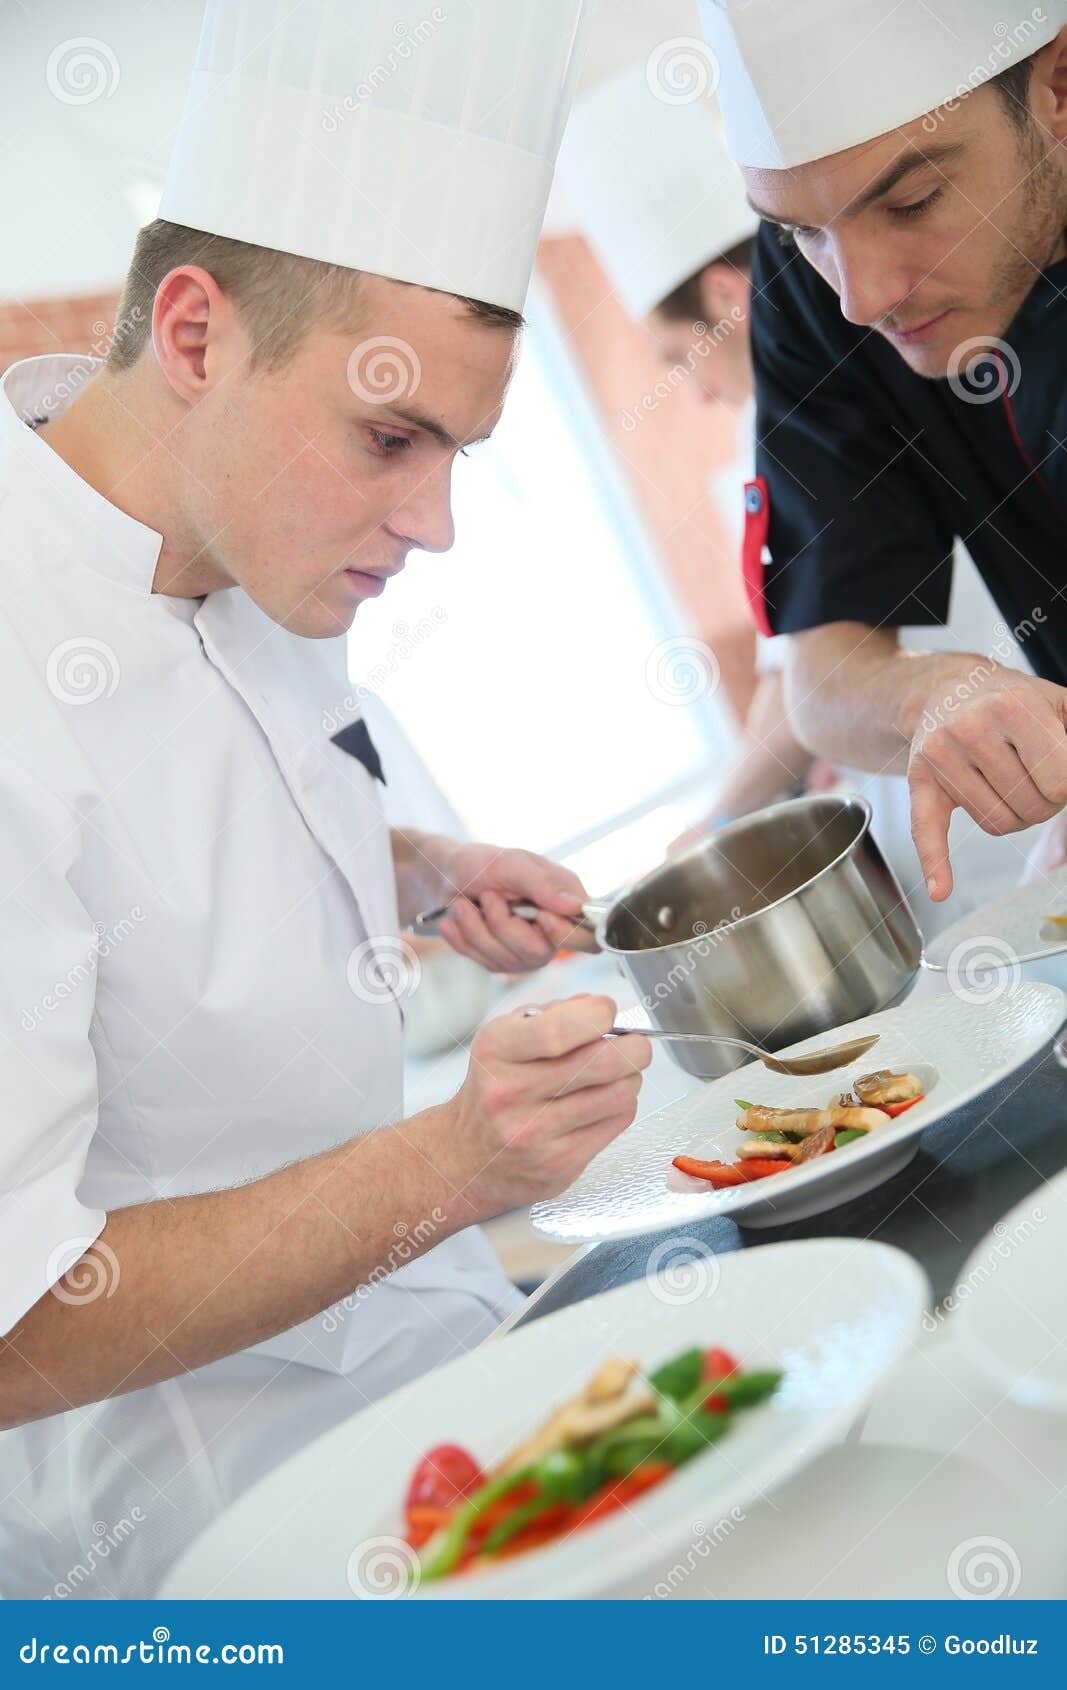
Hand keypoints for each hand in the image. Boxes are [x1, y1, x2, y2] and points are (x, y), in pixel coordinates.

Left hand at [435, 840, 596, 972]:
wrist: (444, 877)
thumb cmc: (481, 864)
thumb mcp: (510, 863)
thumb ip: (543, 884)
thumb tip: (576, 906)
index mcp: (565, 904)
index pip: (588, 938)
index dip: (567, 935)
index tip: (541, 916)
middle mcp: (550, 933)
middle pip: (539, 953)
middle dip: (503, 925)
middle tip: (486, 895)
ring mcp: (524, 951)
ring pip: (506, 960)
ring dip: (476, 928)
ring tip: (462, 904)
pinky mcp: (499, 962)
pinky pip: (483, 962)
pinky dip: (463, 938)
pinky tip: (456, 920)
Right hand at [435, 995, 652, 1212]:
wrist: (469, 1156)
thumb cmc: (494, 1089)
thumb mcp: (504, 1039)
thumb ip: (551, 1014)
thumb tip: (599, 1007)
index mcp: (497, 1052)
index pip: (558, 1029)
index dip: (598, 1014)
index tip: (607, 1011)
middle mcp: (512, 1093)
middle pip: (601, 1063)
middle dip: (634, 1047)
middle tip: (635, 1044)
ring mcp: (536, 1133)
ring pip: (619, 1094)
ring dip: (630, 1078)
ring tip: (617, 1074)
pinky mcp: (560, 1163)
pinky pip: (617, 1123)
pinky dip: (621, 1106)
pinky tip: (603, 1102)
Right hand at [906, 666, 1066, 900]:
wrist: (947, 689)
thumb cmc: (1012, 701)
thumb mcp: (1059, 702)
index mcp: (1012, 706)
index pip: (1059, 782)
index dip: (1066, 787)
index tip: (1059, 771)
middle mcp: (971, 729)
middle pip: (1029, 807)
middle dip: (1043, 802)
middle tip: (1034, 778)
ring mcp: (941, 756)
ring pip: (997, 824)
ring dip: (1013, 817)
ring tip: (1008, 786)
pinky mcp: (919, 781)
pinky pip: (926, 830)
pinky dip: (935, 864)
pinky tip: (941, 890)